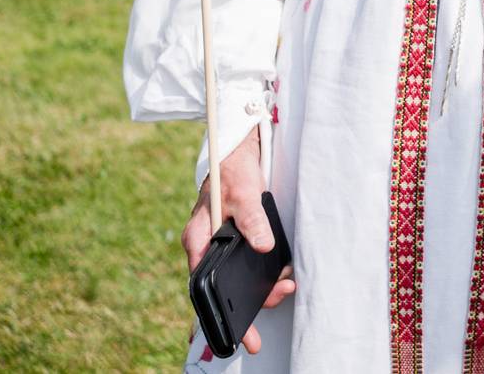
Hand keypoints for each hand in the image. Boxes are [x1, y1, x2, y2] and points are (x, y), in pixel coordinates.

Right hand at [182, 127, 294, 355]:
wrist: (238, 152)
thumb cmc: (233, 170)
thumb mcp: (243, 191)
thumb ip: (252, 218)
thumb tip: (263, 246)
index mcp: (198, 237)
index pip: (203, 283)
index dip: (216, 311)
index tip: (236, 330)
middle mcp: (205, 246)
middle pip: (220, 288)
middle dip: (244, 307)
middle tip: (266, 320)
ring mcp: (220, 244)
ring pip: (235, 279)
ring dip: (259, 290)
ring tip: (285, 288)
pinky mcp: (235, 240)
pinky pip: (245, 266)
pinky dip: (262, 276)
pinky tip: (280, 278)